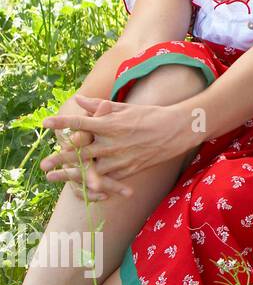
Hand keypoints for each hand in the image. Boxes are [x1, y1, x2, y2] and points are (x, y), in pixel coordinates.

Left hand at [41, 93, 194, 196]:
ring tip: (52, 177)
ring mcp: (121, 158)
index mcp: (111, 124)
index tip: (45, 123)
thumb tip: (78, 100)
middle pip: (80, 152)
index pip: (80, 123)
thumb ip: (99, 106)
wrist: (177, 130)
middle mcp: (113, 143)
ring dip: (69, 174)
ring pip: (89, 170)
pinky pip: (106, 179)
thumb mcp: (125, 108)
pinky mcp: (128, 170)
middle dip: (59, 158)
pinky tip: (77, 184)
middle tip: (43, 164)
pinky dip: (91, 182)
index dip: (61, 123)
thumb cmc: (150, 115)